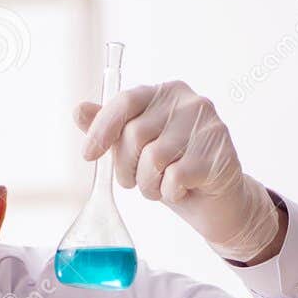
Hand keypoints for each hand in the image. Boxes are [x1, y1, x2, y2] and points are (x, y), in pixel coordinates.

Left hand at [75, 80, 282, 262]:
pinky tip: (182, 190)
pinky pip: (174, 178)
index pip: (126, 101)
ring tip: (161, 187)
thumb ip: (112, 129)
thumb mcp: (138, 150)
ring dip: (149, 185)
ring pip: (153, 159)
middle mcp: (189, 102)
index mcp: (166, 93)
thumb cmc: (175, 172)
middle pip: (135, 134)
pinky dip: (170, 193)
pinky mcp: (218, 154)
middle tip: (138, 182)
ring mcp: (207, 126)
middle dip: (127, 168)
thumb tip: (78, 111)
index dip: (102, 129)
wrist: (218, 203)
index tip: (88, 155)